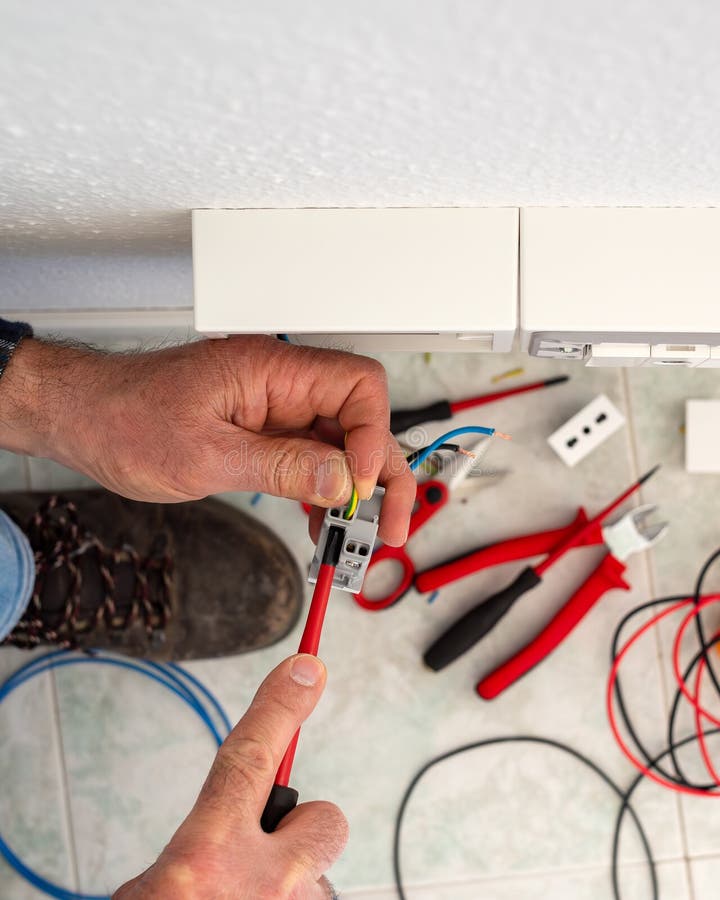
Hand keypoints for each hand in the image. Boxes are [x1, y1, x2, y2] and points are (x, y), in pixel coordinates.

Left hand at [0, 336, 414, 544]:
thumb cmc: (125, 419)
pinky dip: (321, 491)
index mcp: (269, 370)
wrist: (84, 419)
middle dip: (380, 473)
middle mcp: (278, 384)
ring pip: (339, 444)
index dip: (373, 434)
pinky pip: (309, 457)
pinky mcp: (262, 431)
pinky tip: (322, 521)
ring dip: (354, 490)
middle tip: (387, 524)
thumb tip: (341, 478)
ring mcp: (272, 408)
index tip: (361, 484)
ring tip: (357, 536)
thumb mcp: (205, 455)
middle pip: (359, 419)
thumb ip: (280, 466)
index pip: (357, 385)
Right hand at [113, 654, 346, 899]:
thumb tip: (204, 848)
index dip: (279, 705)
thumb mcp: (145, 895)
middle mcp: (260, 886)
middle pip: (322, 817)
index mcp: (204, 860)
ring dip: (287, 884)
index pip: (250, 757)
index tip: (305, 668)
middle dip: (300, 830)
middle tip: (259, 860)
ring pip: (317, 873)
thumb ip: (183, 854)